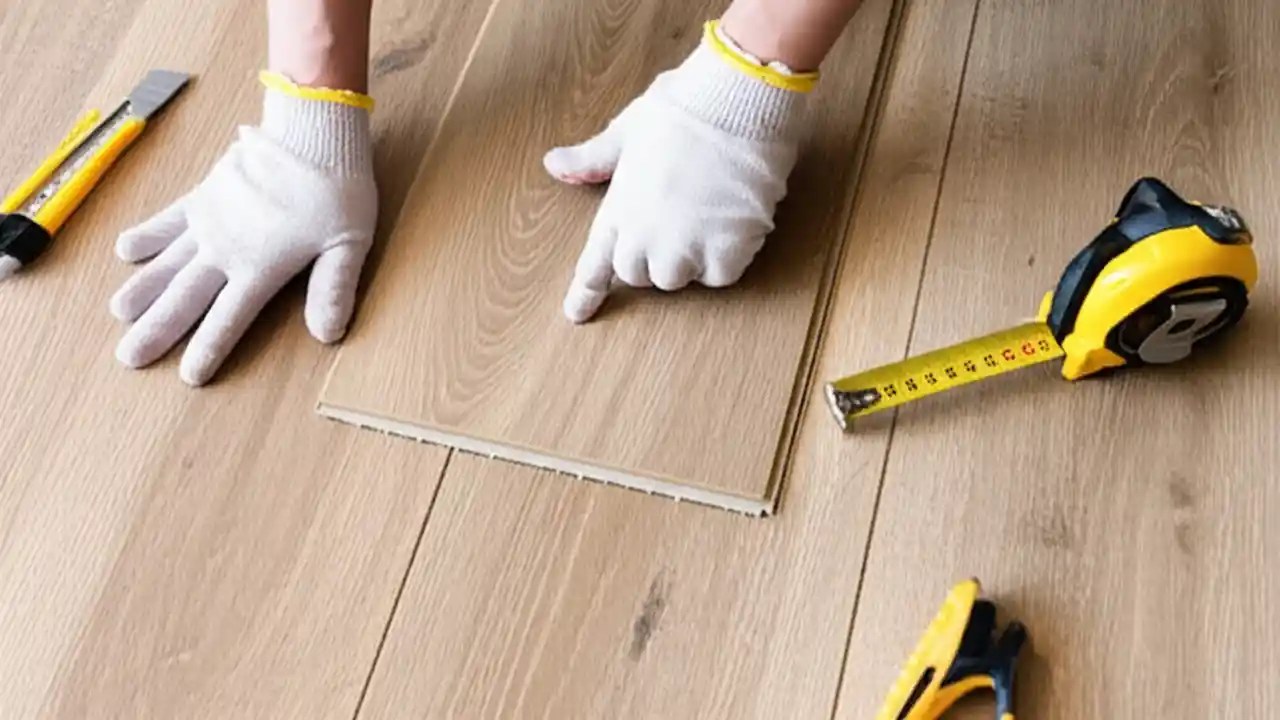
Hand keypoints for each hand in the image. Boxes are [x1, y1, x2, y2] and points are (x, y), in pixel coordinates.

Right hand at [109, 73, 377, 385]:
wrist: (312, 131)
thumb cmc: (337, 188)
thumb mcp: (349, 245)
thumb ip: (333, 289)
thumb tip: (327, 336)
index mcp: (260, 268)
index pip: (228, 320)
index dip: (208, 349)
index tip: (187, 376)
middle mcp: (226, 249)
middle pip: (186, 298)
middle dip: (158, 329)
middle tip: (128, 356)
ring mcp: (211, 220)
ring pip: (169, 262)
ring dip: (143, 289)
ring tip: (119, 313)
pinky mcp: (206, 193)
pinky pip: (170, 218)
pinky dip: (148, 233)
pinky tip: (126, 250)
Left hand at [543, 20, 816, 322]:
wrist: (734, 100)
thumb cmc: (682, 108)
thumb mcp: (628, 131)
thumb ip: (593, 159)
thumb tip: (554, 165)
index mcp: (618, 209)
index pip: (595, 263)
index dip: (586, 292)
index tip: (576, 314)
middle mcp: (645, 237)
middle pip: (641, 276)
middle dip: (655, 256)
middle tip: (677, 218)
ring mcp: (685, 246)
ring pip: (679, 279)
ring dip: (692, 259)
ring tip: (707, 214)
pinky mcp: (726, 250)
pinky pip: (721, 276)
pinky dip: (728, 257)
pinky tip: (733, 221)